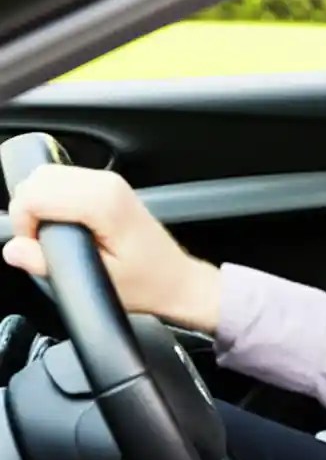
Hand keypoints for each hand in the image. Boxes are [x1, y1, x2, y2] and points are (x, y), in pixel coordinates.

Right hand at [2, 165, 221, 333]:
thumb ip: (50, 264)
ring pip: (46, 176)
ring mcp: (108, 181)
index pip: (35, 195)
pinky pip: (62, 180)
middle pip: (38, 179)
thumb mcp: (97, 282)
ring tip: (54, 238)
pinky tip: (64, 226)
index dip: (24, 224)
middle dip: (27, 212)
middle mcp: (107, 184)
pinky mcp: (107, 186)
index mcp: (104, 203)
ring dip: (38, 205)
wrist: (175, 280)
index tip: (38, 249)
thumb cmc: (145, 283)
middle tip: (43, 244)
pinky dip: (51, 200)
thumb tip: (14, 249)